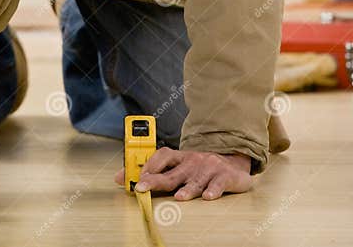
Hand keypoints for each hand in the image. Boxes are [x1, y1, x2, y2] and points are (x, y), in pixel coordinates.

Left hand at [113, 147, 251, 200]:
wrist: (233, 163)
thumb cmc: (200, 168)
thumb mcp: (179, 166)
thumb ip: (154, 173)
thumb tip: (119, 178)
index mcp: (181, 157)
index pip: (163, 155)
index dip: (148, 166)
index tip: (136, 178)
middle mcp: (193, 161)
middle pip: (173, 172)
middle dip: (157, 180)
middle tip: (143, 187)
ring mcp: (209, 168)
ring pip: (196, 180)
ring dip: (187, 189)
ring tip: (179, 197)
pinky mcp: (225, 176)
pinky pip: (219, 183)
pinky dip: (213, 190)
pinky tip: (208, 197)